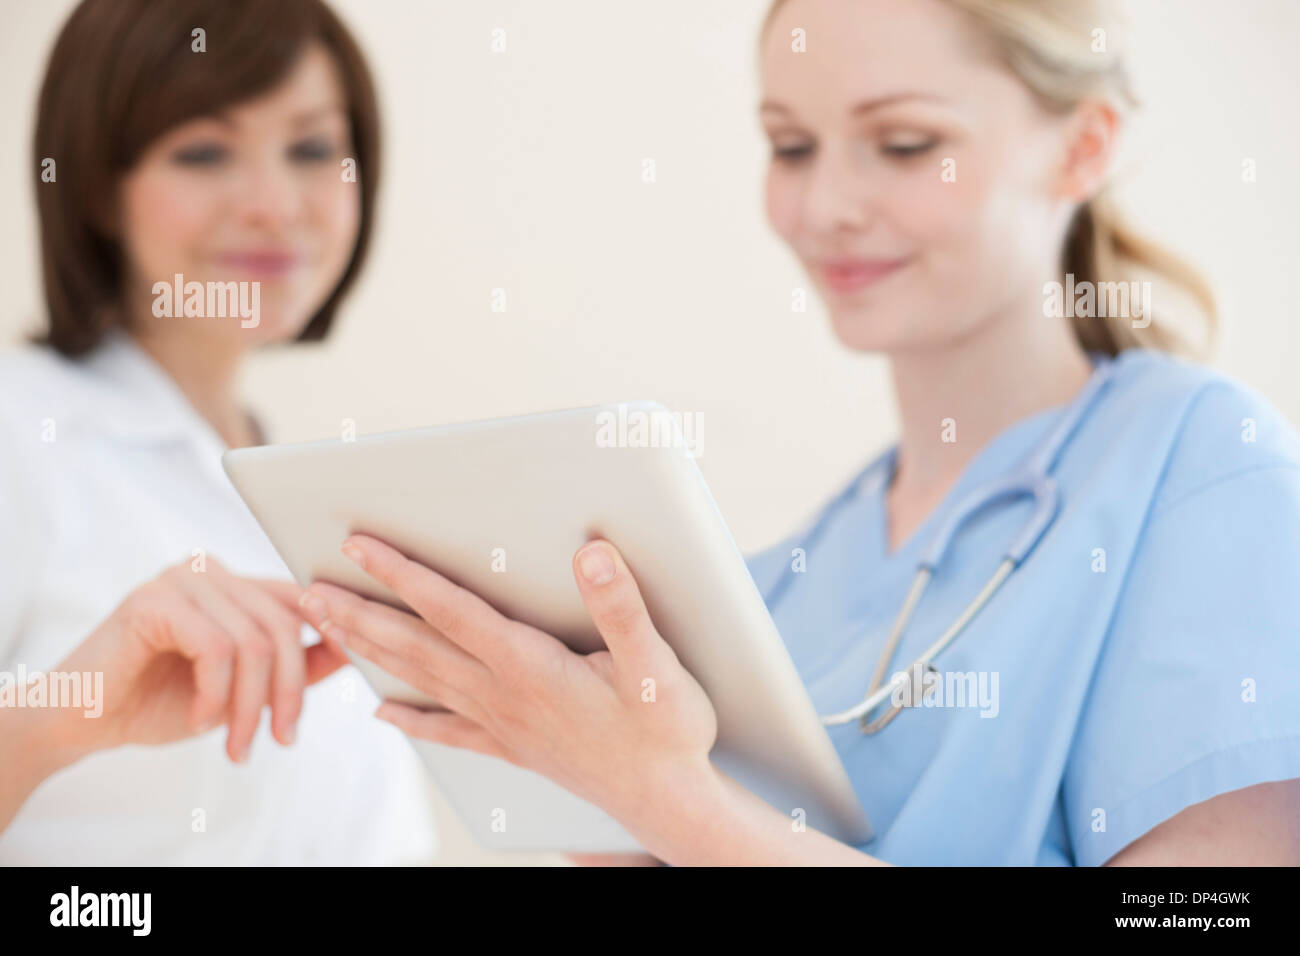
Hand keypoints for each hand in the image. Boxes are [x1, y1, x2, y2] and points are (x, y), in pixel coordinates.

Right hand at [56, 557, 348, 761]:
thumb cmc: (161, 700)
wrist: (83, 718)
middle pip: (283, 625)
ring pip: (253, 642)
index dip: (333, 634)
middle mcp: (211, 571)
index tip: (355, 670)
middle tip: (283, 738)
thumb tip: (352, 650)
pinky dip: (216, 695)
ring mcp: (181, 580)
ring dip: (250, 704)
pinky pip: (215, 649)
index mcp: (235, 583)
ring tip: (238, 743)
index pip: (301, 600)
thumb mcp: (242, 686)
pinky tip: (202, 720)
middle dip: (289, 691)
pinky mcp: (153, 601)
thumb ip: (292, 664)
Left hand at [298, 534, 720, 835]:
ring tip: (327, 626)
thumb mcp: (656, 666)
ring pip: (420, 681)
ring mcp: (502, 725)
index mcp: (529, 667)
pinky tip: (382, 717)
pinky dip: (410, 720)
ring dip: (369, 651)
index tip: (359, 545)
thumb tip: (591, 554)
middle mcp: (503, 696)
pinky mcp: (512, 748)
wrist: (666, 803)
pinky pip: (446, 731)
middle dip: (359, 613)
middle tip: (306, 589)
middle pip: (415, 646)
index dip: (403, 574)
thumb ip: (621, 607)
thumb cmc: (663, 733)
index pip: (451, 610)